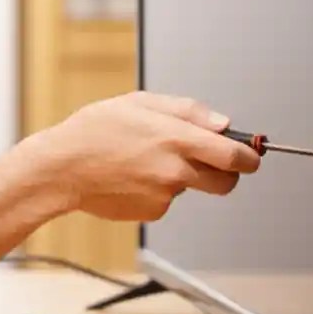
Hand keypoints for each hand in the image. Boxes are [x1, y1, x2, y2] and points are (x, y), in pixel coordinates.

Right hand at [28, 90, 261, 220]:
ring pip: (191, 188)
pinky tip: (132, 177)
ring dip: (183, 177)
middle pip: (226, 182)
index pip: (233, 154)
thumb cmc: (95, 130)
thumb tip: (222, 123)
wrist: (62, 168)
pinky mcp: (153, 211)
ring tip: (147, 161)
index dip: (249, 157)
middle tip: (215, 164)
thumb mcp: (140, 102)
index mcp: (176, 137)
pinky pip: (167, 200)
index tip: (251, 155)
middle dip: (228, 174)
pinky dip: (157, 190)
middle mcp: (175, 169)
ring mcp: (165, 194)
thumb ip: (188, 111)